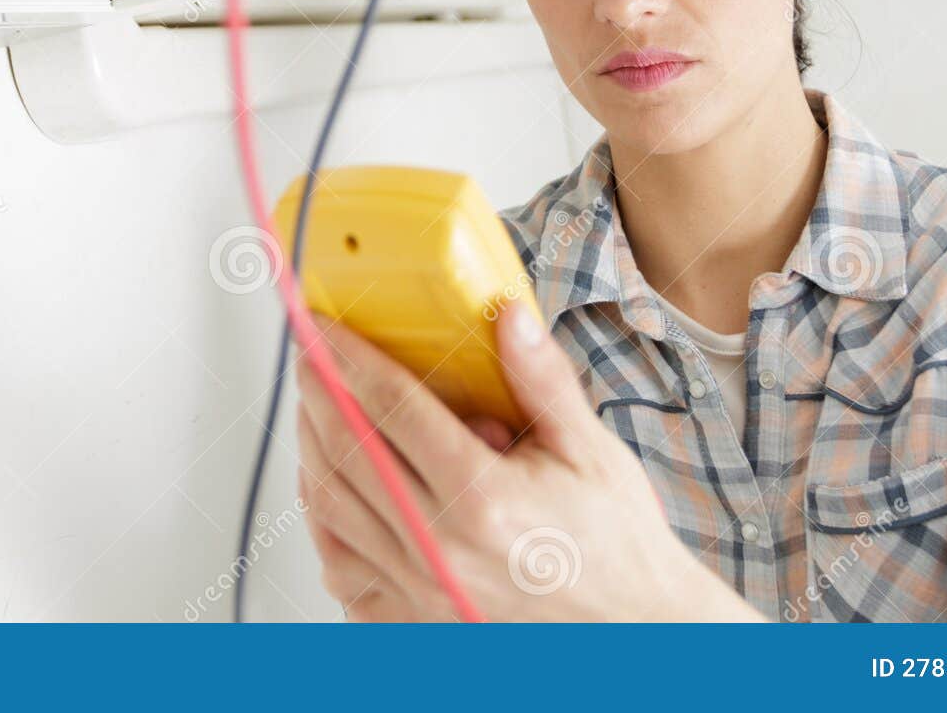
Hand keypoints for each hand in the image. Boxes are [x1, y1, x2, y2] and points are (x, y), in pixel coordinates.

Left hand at [294, 298, 764, 620]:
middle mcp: (440, 549)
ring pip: (329, 509)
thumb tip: (508, 316)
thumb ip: (542, 380)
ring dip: (311, 451)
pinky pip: (339, 567)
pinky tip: (327, 487)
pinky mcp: (409, 621)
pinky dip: (321, 521)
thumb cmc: (615, 545)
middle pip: (346, 454)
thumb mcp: (590, 450)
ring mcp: (419, 591)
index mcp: (483, 499)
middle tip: (311, 359)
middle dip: (318, 396)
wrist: (636, 630)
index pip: (392, 409)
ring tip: (316, 412)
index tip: (323, 330)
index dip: (349, 360)